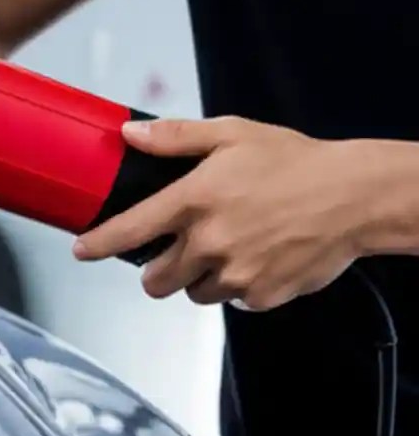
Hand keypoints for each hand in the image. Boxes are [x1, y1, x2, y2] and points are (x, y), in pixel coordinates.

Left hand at [73, 116, 374, 310]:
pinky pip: (232, 301)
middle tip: (178, 250)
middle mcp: (208, 243)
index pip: (128, 231)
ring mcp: (234, 274)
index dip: (97, 244)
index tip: (81, 251)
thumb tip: (131, 135)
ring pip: (192, 293)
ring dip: (199, 278)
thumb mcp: (233, 135)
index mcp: (193, 201)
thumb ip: (176, 138)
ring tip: (227, 248)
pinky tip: (257, 257)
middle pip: (154, 280)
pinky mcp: (259, 296)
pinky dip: (237, 286)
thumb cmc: (295, 163)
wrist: (356, 196)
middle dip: (158, 269)